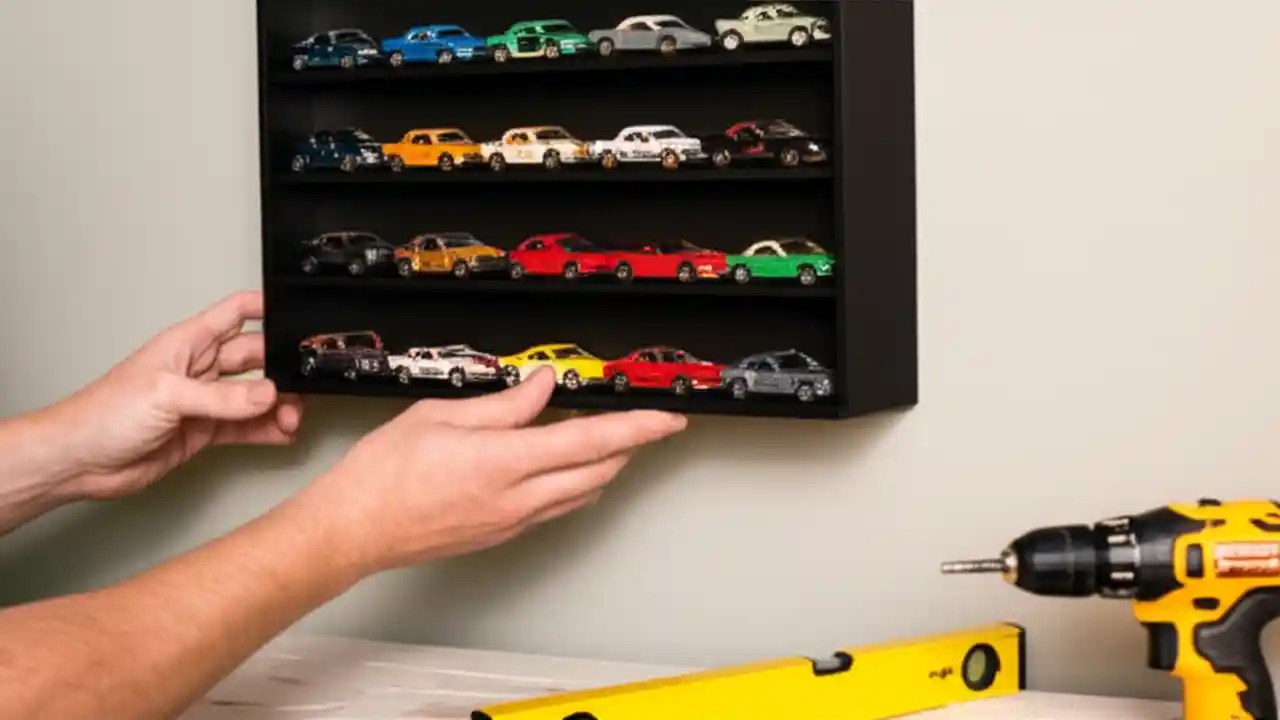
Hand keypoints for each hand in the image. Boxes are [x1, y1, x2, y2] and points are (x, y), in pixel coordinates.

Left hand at [47, 291, 301, 500]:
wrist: (79, 459)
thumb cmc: (103, 414)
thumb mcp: (167, 395)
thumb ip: (222, 397)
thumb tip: (268, 395)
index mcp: (187, 344)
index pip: (235, 314)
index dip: (264, 308)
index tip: (296, 314)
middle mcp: (199, 369)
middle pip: (254, 358)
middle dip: (281, 368)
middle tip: (302, 384)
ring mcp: (203, 402)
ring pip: (254, 396)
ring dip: (278, 405)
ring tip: (293, 417)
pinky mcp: (204, 432)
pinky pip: (245, 427)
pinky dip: (266, 430)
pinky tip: (282, 433)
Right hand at [299, 368, 686, 574]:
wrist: (354, 530)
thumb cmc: (383, 473)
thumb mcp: (440, 416)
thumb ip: (502, 404)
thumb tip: (542, 386)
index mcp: (502, 462)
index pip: (589, 441)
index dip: (636, 428)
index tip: (666, 418)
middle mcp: (516, 499)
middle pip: (598, 471)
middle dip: (630, 447)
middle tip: (644, 423)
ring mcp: (511, 522)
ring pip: (581, 493)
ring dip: (603, 466)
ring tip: (607, 438)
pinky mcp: (502, 536)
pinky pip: (556, 509)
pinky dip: (574, 484)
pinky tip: (563, 467)